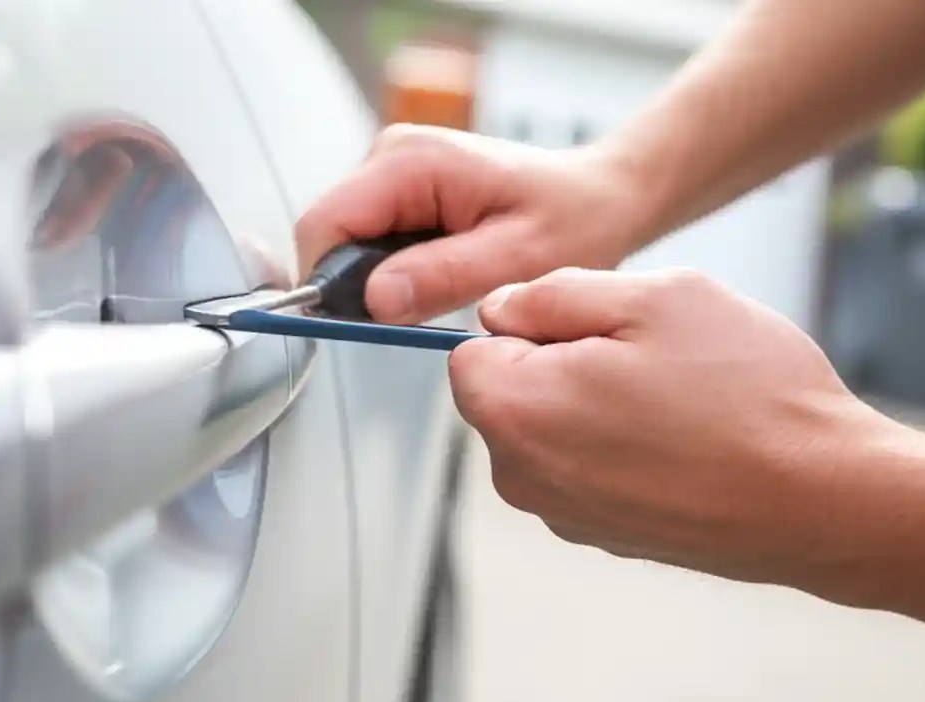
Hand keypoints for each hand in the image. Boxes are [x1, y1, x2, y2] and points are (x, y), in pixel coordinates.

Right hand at [295, 124, 656, 324]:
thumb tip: (374, 299)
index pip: (325, 225)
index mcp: (411, 161)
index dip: (328, 283)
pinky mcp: (400, 190)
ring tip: (443, 290)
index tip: (362, 325)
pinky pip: (369, 241)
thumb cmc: (573, 220)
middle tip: (419, 314)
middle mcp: (391, 154)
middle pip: (329, 234)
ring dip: (380, 280)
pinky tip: (442, 276)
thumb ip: (441, 276)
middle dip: (359, 285)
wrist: (600, 196)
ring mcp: (392, 169)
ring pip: (346, 243)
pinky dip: (394, 271)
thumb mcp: (515, 259)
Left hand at [449, 267, 899, 587]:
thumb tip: (497, 309)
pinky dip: (619, 447)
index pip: (468, 351)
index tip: (596, 328)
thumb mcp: (650, 298)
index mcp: (515, 411)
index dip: (529, 325)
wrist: (822, 498)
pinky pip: (585, 468)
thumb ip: (552, 294)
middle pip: (507, 393)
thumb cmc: (745, 393)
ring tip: (674, 400)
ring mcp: (562, 514)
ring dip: (593, 404)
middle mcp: (521, 475)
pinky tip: (684, 441)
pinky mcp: (602, 535)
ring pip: (550, 429)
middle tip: (646, 358)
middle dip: (559, 364)